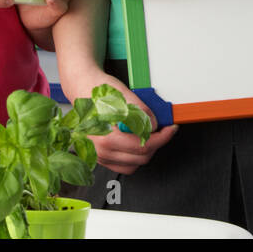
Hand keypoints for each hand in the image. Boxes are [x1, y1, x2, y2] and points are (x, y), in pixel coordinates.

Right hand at [60, 65, 177, 175]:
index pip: (143, 146)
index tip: (171, 129)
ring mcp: (99, 155)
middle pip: (141, 157)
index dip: (163, 138)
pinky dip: (134, 156)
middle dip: (156, 143)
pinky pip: (123, 164)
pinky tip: (136, 141)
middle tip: (163, 130)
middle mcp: (101, 151)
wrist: (82, 87)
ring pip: (134, 164)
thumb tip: (155, 126)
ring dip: (145, 151)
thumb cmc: (98, 90)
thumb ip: (141, 113)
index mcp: (106, 138)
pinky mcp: (100, 156)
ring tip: (149, 135)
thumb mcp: (124, 97)